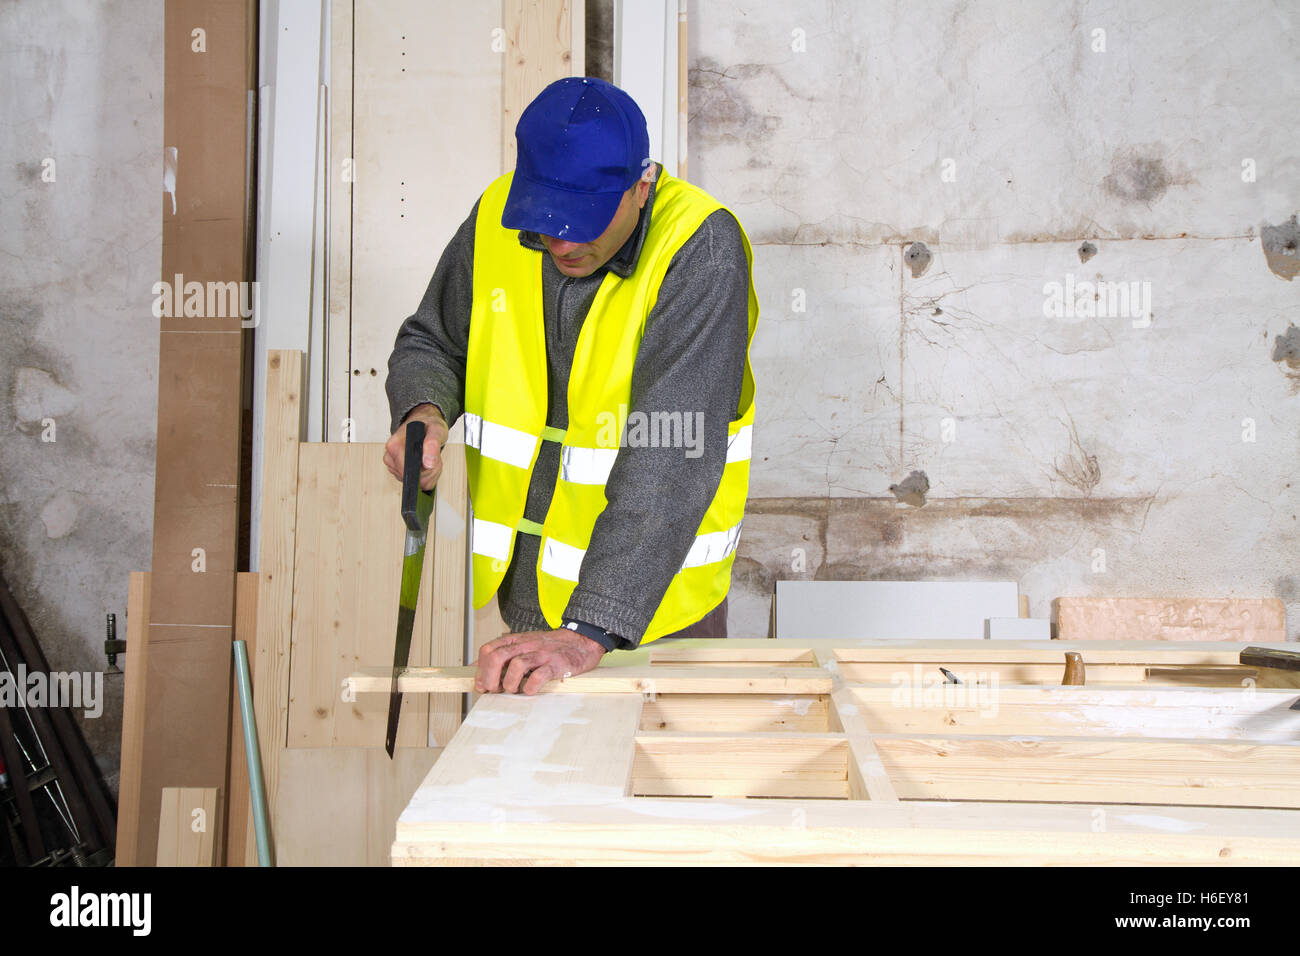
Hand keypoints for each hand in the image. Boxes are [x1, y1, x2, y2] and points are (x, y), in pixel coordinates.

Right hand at [383, 403, 447, 490]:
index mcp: (394, 445)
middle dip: (429, 471)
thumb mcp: (436, 430)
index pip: (407, 471)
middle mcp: (390, 456)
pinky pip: (417, 483)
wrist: (424, 423)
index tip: (432, 462)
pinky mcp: (398, 472)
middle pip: (413, 479)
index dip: (424, 471)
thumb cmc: (428, 425)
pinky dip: (426, 476)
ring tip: (430, 457)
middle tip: (434, 456)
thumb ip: (432, 444)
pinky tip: (426, 463)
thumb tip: (428, 463)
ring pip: (416, 483)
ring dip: (428, 473)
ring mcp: (393, 466)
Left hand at [474, 628, 605, 695]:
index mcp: (517, 640)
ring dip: (509, 683)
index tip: (481, 684)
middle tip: (494, 690)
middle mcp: (527, 645)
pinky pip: (540, 676)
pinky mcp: (557, 665)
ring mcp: (542, 654)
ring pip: (517, 665)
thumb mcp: (524, 645)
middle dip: (490, 678)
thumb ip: (503, 654)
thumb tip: (477, 667)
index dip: (481, 669)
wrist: (582, 641)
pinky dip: (531, 687)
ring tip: (513, 690)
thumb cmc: (551, 647)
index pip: (489, 649)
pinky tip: (530, 691)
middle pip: (498, 657)